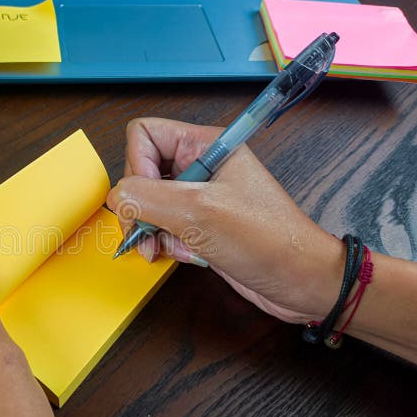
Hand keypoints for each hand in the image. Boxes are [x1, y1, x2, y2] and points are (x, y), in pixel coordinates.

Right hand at [107, 117, 344, 323]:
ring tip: (165, 249)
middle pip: (141, 170)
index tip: (145, 200)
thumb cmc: (266, 240)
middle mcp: (201, 165)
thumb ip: (146, 198)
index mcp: (206, 144)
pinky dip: (166, 243)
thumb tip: (115, 196)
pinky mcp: (201, 223)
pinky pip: (164, 226)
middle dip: (139, 205)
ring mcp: (201, 196)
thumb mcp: (199, 213)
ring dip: (151, 229)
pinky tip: (184, 255)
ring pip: (149, 202)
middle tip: (145, 234)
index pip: (145, 135)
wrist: (301, 282)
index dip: (136, 166)